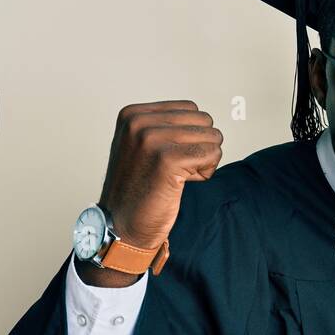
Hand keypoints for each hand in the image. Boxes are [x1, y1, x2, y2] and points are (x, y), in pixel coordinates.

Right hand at [77, 100, 222, 287]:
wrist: (122, 225)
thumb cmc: (138, 189)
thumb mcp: (141, 146)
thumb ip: (165, 126)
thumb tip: (204, 119)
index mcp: (133, 114)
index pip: (190, 109)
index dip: (191, 136)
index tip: (168, 158)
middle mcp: (139, 122)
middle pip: (204, 121)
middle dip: (200, 147)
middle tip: (176, 170)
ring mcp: (151, 139)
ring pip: (212, 137)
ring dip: (203, 161)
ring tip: (177, 177)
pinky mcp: (167, 159)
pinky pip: (212, 155)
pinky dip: (205, 172)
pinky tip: (181, 184)